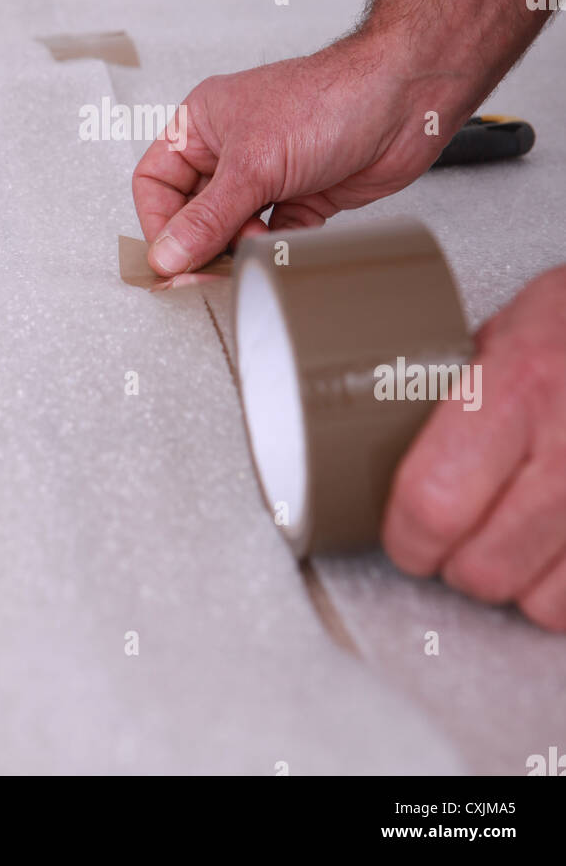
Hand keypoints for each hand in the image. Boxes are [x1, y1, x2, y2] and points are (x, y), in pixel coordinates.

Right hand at [132, 34, 460, 274]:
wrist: (403, 102)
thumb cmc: (331, 99)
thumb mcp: (253, 164)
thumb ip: (207, 217)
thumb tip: (167, 253)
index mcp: (203, 122)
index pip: (156, 182)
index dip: (159, 222)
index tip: (172, 257)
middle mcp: (232, 147)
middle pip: (194, 211)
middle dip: (203, 241)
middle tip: (210, 269)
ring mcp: (268, 172)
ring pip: (234, 227)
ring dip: (240, 246)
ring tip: (255, 248)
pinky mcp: (303, 195)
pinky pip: (273, 234)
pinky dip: (276, 247)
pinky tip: (284, 246)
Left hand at [383, 266, 565, 631]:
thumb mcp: (505, 329)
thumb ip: (452, 391)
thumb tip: (385, 435)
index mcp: (517, 390)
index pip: (432, 503)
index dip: (406, 535)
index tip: (403, 533)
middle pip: (483, 570)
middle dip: (456, 563)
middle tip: (454, 535)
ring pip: (538, 604)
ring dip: (515, 583)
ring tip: (510, 536)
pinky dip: (563, 588)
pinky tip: (552, 547)